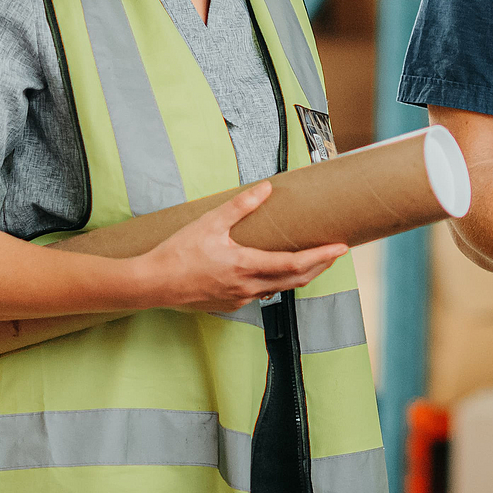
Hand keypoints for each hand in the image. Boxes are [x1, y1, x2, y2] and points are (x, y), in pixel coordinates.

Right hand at [144, 183, 348, 312]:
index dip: (321, 256)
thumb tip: (266, 188)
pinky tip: (271, 272)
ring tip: (311, 260)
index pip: (295, 264)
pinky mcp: (229, 304)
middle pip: (295, 280)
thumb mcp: (210, 223)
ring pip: (279, 289)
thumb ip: (240, 206)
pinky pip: (260, 293)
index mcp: (246, 266)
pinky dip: (273, 282)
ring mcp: (239, 298)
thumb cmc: (178, 253)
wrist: (152, 284)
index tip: (340, 248)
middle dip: (319, 266)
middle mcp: (248, 286)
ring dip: (298, 275)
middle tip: (334, 253)